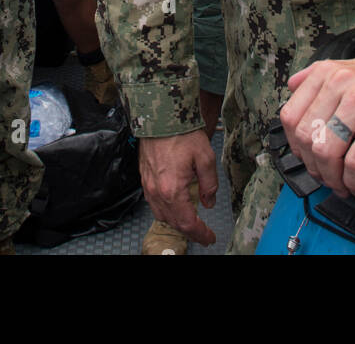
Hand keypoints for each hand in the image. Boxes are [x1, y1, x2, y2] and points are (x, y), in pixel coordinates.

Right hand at [138, 131, 218, 245]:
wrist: (160, 117)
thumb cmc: (182, 134)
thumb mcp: (205, 157)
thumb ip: (209, 184)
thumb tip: (209, 202)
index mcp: (172, 189)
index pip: (187, 223)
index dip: (200, 234)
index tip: (210, 238)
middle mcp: (157, 192)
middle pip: (174, 223)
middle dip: (190, 232)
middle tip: (203, 234)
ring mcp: (148, 186)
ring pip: (161, 215)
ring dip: (177, 223)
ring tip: (190, 222)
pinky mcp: (144, 179)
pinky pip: (153, 204)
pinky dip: (165, 211)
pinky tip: (174, 207)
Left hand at [280, 58, 354, 197]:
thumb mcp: (350, 68)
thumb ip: (317, 76)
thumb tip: (291, 88)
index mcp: (328, 73)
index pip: (290, 116)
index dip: (294, 146)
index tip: (307, 159)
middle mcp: (341, 83)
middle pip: (306, 137)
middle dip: (313, 166)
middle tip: (326, 177)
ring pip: (327, 152)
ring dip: (332, 178)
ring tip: (342, 184)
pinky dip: (354, 182)